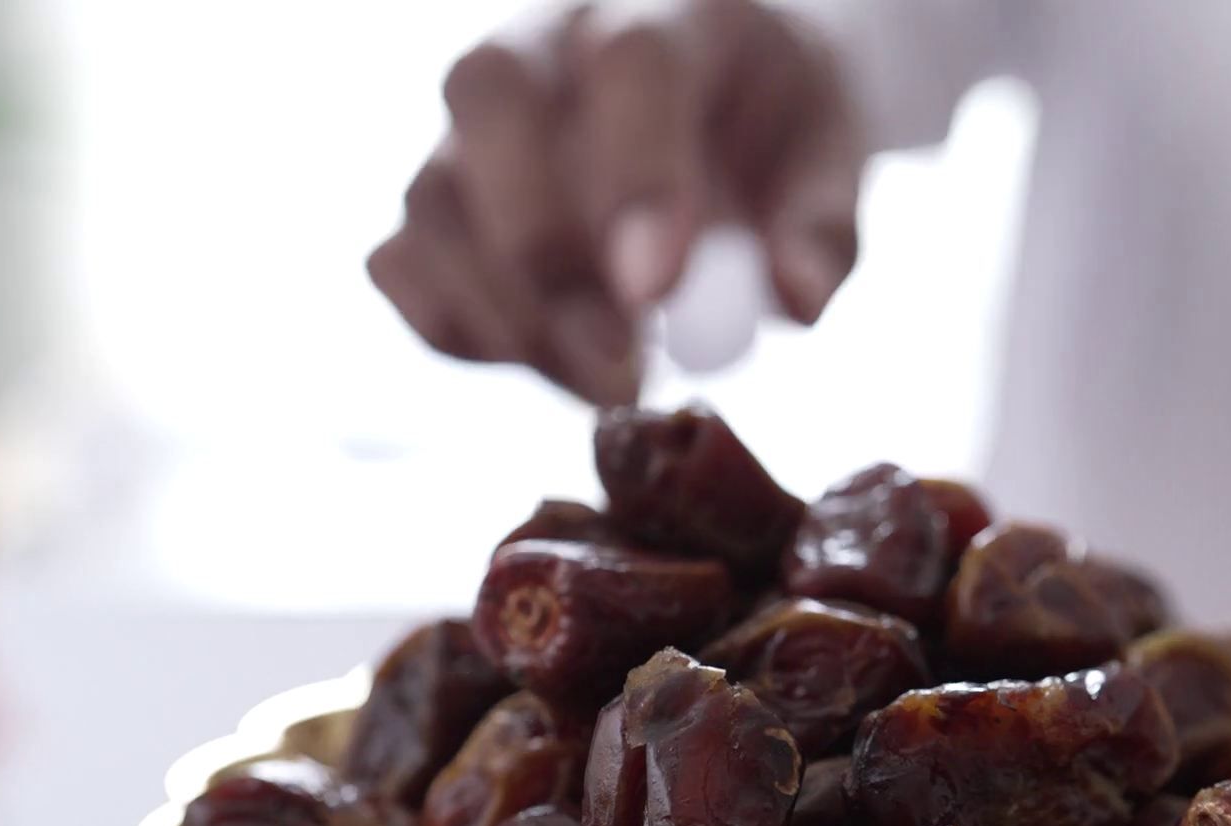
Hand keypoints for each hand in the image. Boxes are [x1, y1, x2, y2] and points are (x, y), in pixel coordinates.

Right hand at [370, 0, 864, 405]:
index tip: (658, 293)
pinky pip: (400, 261)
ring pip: (433, 195)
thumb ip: (820, 228)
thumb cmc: (775, 132)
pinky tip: (547, 361)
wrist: (720, 112)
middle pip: (493, 100)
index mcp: (665, 10)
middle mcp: (547, 42)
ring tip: (607, 383)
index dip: (635, 174)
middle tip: (620, 364)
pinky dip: (458, 330)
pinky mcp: (437, 192)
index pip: (632, 61)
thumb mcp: (829, 161)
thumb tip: (794, 300)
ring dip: (508, 314)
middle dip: (544, 251)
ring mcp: (473, 118)